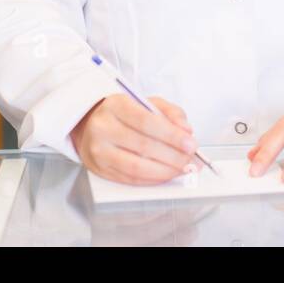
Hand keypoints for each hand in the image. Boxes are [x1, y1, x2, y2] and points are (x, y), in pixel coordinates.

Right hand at [70, 94, 197, 184]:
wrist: (91, 126)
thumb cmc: (124, 114)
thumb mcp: (147, 103)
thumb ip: (171, 112)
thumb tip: (186, 130)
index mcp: (116, 105)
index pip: (146, 121)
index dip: (171, 135)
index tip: (190, 144)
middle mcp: (103, 128)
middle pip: (143, 146)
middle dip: (173, 156)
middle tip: (191, 160)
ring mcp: (99, 151)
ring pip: (136, 166)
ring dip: (165, 171)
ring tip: (182, 169)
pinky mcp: (100, 169)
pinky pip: (130, 179)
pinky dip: (152, 179)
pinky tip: (166, 175)